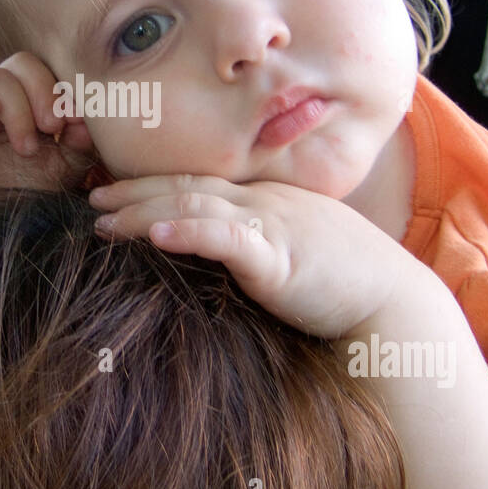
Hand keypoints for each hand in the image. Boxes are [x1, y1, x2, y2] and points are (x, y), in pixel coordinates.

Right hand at [0, 52, 95, 195]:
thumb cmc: (28, 196)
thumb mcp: (65, 167)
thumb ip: (80, 138)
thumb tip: (86, 115)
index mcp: (35, 102)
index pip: (50, 70)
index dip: (65, 87)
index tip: (78, 118)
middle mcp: (5, 98)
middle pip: (23, 63)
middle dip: (43, 91)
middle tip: (53, 125)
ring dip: (17, 107)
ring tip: (27, 147)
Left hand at [88, 174, 411, 338]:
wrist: (396, 304)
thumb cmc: (348, 289)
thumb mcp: (297, 258)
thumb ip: (259, 252)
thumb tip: (223, 265)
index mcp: (268, 202)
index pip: (200, 184)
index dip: (153, 186)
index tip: (114, 194)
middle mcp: (265, 203)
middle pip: (186, 186)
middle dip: (133, 191)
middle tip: (91, 199)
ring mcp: (271, 224)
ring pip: (194, 204)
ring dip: (143, 210)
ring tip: (104, 220)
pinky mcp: (278, 256)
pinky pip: (226, 235)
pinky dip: (187, 231)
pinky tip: (155, 233)